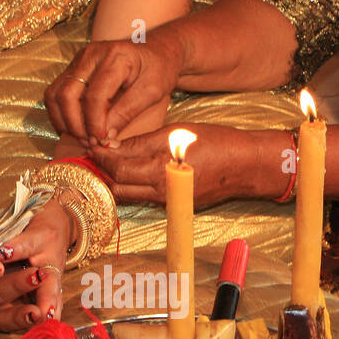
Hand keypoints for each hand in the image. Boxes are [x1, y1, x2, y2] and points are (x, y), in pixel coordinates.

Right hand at [45, 34, 183, 147]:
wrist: (155, 51)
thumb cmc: (157, 69)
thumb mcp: (152, 92)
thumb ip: (127, 113)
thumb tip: (104, 138)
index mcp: (115, 57)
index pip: (94, 96)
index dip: (94, 123)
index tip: (101, 141)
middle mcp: (90, 54)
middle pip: (67, 94)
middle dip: (74, 124)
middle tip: (88, 142)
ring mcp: (78, 60)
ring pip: (55, 94)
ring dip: (63, 120)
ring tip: (81, 137)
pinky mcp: (72, 68)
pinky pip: (55, 93)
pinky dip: (60, 113)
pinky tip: (75, 127)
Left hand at [90, 123, 281, 206]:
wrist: (246, 166)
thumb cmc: (215, 143)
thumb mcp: (174, 134)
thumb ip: (140, 143)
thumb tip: (110, 146)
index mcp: (159, 172)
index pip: (116, 170)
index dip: (100, 157)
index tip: (92, 144)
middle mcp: (161, 193)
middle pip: (117, 188)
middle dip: (102, 171)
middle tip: (95, 153)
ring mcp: (168, 202)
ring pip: (129, 195)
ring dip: (115, 179)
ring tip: (110, 159)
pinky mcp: (174, 204)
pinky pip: (144, 196)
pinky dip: (131, 184)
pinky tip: (130, 168)